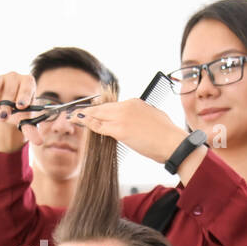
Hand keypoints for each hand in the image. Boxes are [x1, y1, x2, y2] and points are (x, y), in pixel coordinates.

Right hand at [0, 71, 41, 150]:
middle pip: (10, 88)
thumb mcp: (25, 120)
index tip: (20, 106)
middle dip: (6, 104)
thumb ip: (31, 130)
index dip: (24, 95)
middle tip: (3, 117)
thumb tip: (39, 142)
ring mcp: (0, 77)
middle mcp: (14, 76)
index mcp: (28, 82)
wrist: (6, 108)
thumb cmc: (19, 111)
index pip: (27, 85)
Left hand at [71, 99, 190, 164]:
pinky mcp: (120, 130)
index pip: (112, 106)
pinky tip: (80, 122)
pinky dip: (89, 124)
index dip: (100, 109)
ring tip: (73, 117)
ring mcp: (122, 117)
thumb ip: (141, 116)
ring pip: (98, 115)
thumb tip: (135, 121)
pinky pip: (100, 126)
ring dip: (85, 116)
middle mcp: (127, 106)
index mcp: (135, 103)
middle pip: (102, 108)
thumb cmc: (167, 134)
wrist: (173, 142)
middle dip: (88, 110)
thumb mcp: (153, 117)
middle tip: (76, 113)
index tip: (92, 111)